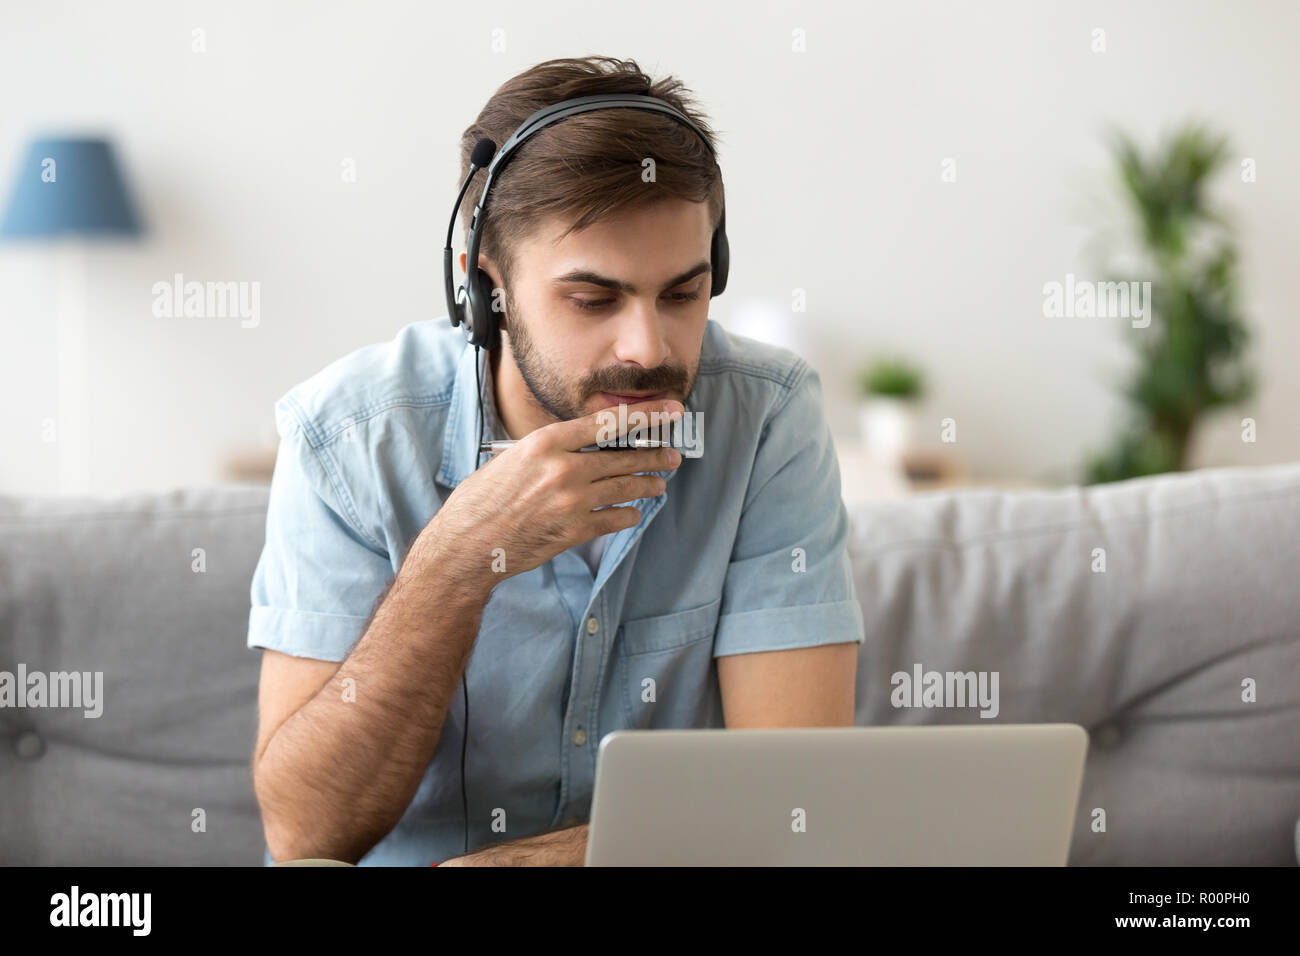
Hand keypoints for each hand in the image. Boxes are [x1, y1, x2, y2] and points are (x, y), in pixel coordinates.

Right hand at [418, 399, 683, 581]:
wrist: (467, 545)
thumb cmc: (481, 500)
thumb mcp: (510, 458)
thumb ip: (546, 450)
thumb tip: (576, 443)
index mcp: (544, 443)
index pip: (606, 423)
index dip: (644, 416)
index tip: (671, 411)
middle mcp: (562, 468)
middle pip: (623, 457)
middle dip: (654, 455)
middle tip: (673, 455)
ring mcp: (571, 501)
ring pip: (625, 488)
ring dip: (647, 485)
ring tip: (660, 483)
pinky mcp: (574, 531)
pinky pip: (615, 519)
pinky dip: (628, 515)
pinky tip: (633, 513)